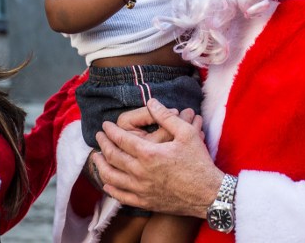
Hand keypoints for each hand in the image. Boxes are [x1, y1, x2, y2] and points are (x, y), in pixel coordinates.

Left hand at [83, 108, 198, 190]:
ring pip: (112, 178)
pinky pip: (121, 197)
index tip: (105, 126)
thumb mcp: (186, 133)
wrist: (209, 194)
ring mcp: (141, 189)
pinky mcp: (145, 202)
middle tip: (98, 137)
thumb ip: (166, 116)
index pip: (121, 139)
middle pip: (112, 157)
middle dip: (103, 145)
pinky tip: (107, 183)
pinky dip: (111, 189)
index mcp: (149, 153)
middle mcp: (140, 172)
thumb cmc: (199, 162)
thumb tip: (151, 102)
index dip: (110, 131)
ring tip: (96, 158)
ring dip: (101, 166)